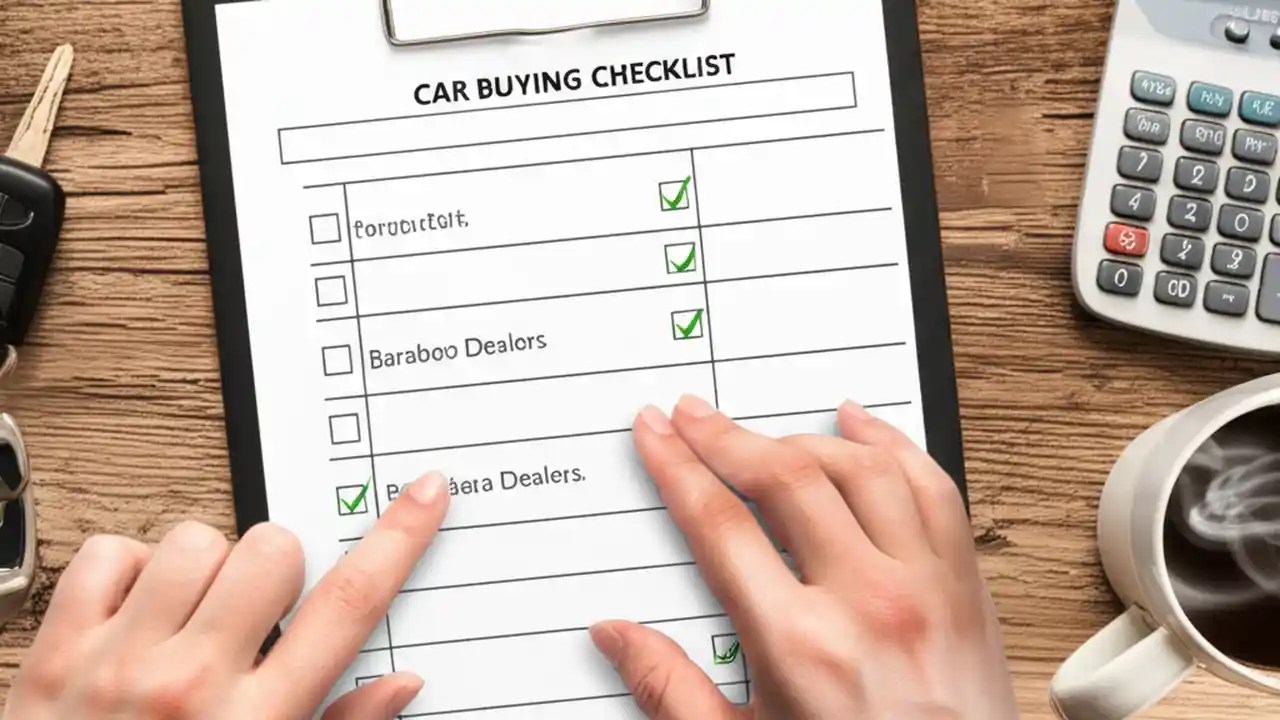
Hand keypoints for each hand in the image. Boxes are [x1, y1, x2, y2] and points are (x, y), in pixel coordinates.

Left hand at [4, 473, 449, 719]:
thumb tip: (400, 686)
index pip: (350, 605)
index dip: (399, 537)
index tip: (425, 495)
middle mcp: (192, 683)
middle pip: (273, 551)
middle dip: (279, 569)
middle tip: (261, 613)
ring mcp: (120, 661)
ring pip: (196, 540)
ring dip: (207, 567)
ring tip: (193, 616)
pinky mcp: (58, 650)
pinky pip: (111, 554)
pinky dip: (128, 569)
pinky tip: (139, 611)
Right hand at [591, 396, 1017, 719]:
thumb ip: (671, 691)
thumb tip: (616, 636)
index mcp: (800, 646)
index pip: (720, 524)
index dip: (678, 467)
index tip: (657, 434)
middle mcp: (868, 602)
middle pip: (786, 478)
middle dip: (727, 436)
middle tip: (694, 415)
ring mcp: (924, 586)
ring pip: (860, 468)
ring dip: (802, 437)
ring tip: (761, 429)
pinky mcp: (964, 586)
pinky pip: (932, 487)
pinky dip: (892, 444)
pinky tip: (860, 428)